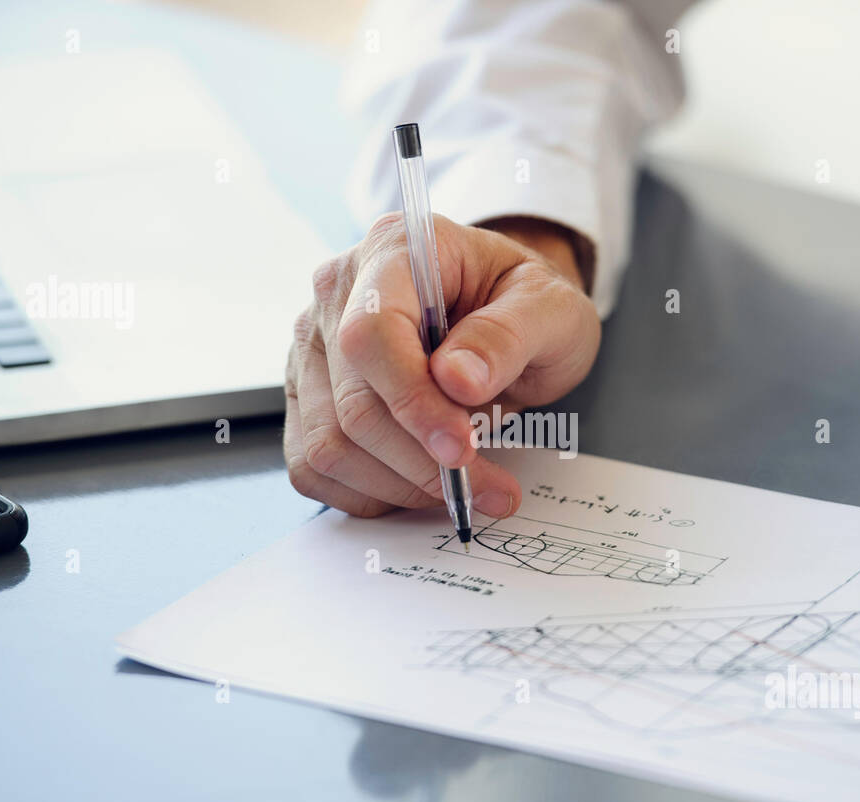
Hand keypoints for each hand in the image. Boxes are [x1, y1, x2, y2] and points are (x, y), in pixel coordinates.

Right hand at [284, 213, 599, 517]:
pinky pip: (314, 466)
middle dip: (422, 461)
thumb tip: (457, 379)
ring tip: (466, 488)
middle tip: (488, 487)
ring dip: (400, 486)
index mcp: (394, 250)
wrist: (511, 313)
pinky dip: (370, 494)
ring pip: (328, 445)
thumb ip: (508, 336)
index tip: (462, 446)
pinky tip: (419, 487)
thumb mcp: (550, 309)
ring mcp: (314, 348)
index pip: (371, 334)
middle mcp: (337, 294)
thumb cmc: (526, 304)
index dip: (412, 401)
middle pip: (352, 403)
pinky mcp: (309, 397)